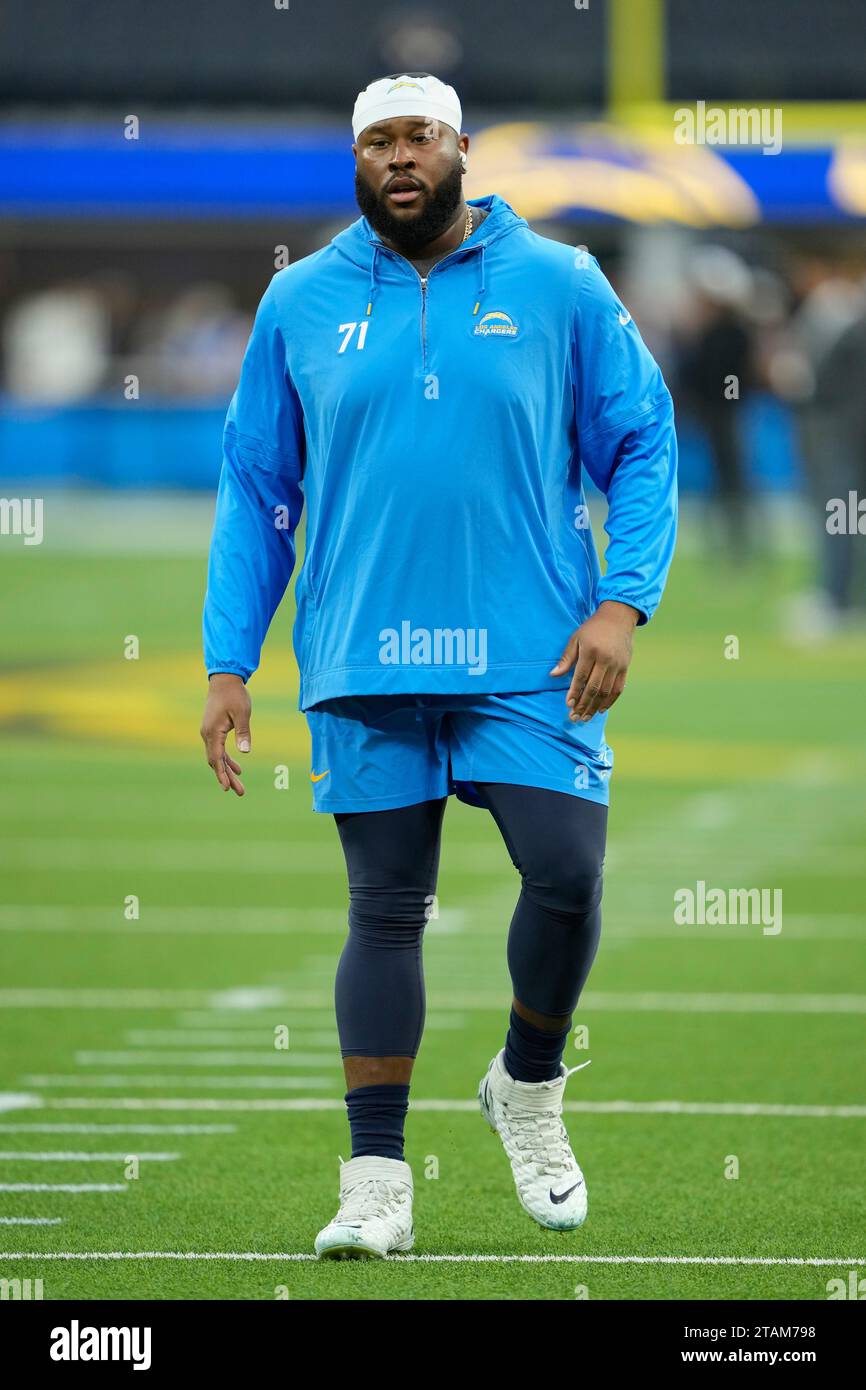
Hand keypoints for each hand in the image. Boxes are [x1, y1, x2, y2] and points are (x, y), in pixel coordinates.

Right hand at [200, 673, 251, 794]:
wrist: (224, 680)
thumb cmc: (234, 695)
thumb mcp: (242, 713)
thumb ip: (243, 732)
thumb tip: (245, 751)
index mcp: (213, 732)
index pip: (216, 758)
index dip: (222, 774)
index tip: (227, 787)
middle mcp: (207, 734)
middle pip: (216, 762)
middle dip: (227, 777)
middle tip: (240, 792)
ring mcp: (209, 733)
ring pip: (217, 757)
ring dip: (227, 770)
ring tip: (239, 785)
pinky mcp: (213, 730)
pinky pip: (218, 749)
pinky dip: (227, 759)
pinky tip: (237, 768)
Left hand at [549, 601, 638, 722]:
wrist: (618, 618)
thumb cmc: (593, 628)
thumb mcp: (576, 639)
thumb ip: (566, 658)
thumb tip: (553, 675)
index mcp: (591, 651)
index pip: (581, 677)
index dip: (575, 692)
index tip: (568, 704)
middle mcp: (605, 659)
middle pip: (594, 688)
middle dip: (583, 705)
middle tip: (575, 717)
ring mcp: (617, 665)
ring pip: (606, 691)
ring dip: (595, 706)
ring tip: (586, 717)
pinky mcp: (625, 668)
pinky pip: (618, 689)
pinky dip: (610, 701)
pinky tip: (601, 709)